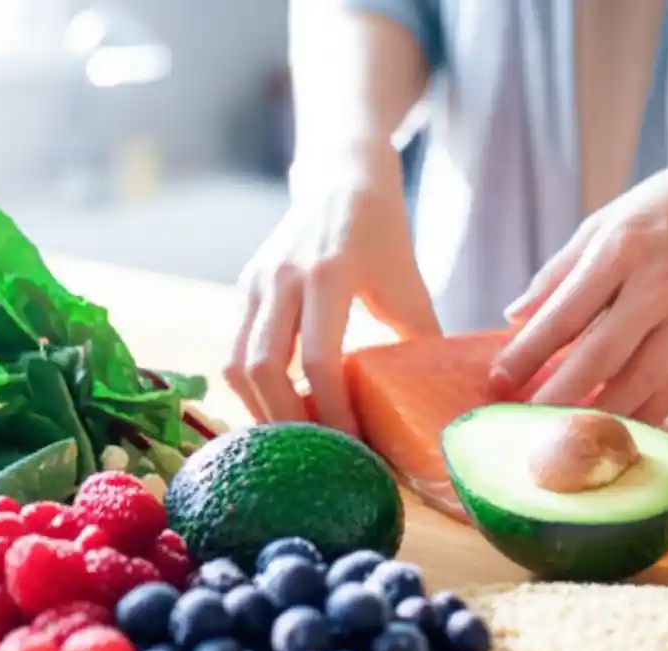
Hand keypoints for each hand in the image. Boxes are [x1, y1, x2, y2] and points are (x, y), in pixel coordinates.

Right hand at [224, 169, 439, 434]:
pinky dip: (254, 387)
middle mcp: (283, 277)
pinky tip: (281, 407)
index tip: (355, 447)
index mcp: (329, 273)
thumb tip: (430, 406)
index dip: (334, 411)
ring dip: (261, 408)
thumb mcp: (408, 285)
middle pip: (262, 368)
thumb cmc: (383, 233)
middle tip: (314, 456)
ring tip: (293, 439)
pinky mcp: (245, 288)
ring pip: (237, 363)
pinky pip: (236, 350)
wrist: (340, 176)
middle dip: (285, 421)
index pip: (320, 359)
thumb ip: (415, 342)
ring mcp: (257, 282)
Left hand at [492, 149, 667, 423]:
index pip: (563, 314)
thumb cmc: (666, 207)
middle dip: (557, 395)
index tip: (498, 381)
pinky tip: (619, 426)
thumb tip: (513, 317)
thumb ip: (557, 273)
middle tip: (524, 422)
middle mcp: (659, 284)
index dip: (527, 353)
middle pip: (600, 356)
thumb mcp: (604, 222)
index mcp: (621, 250)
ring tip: (565, 432)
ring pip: (642, 380)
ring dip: (600, 412)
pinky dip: (648, 411)